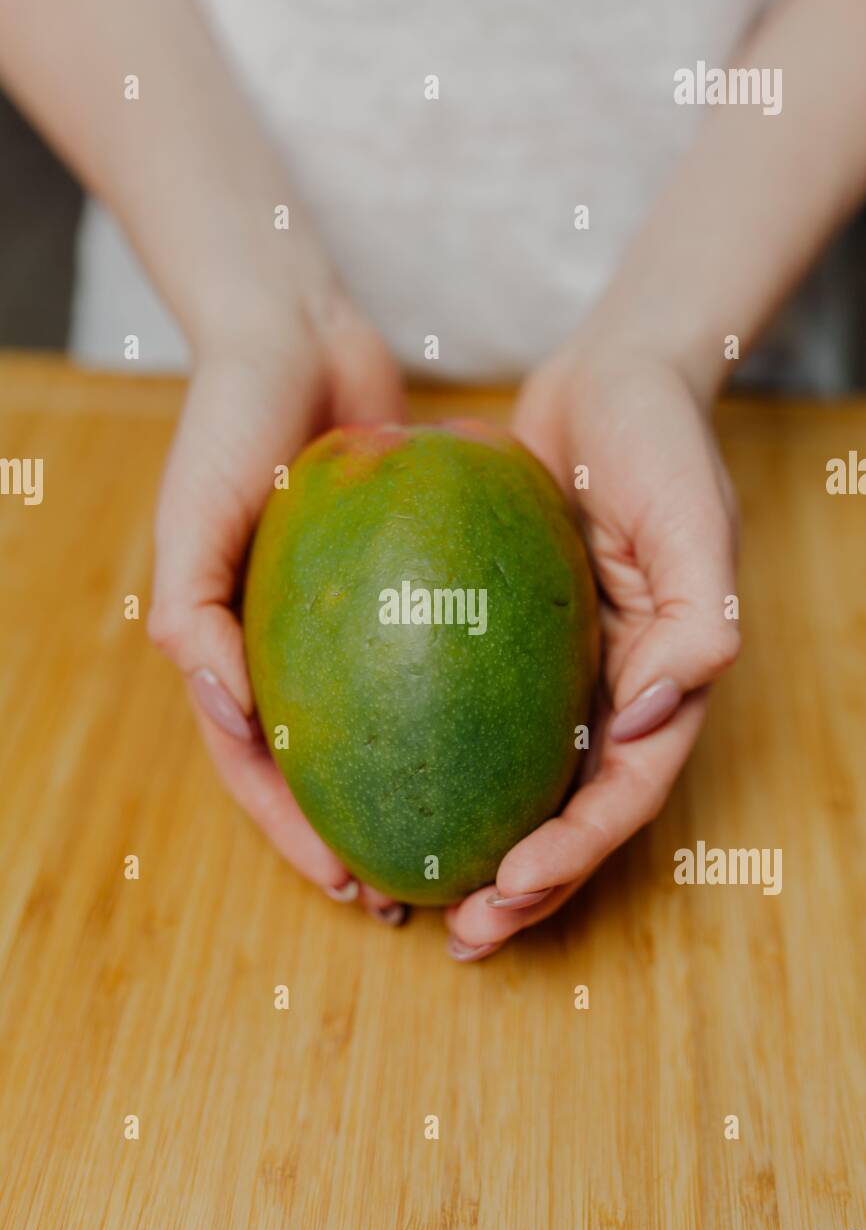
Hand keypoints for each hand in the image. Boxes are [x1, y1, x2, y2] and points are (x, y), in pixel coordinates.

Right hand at [147, 279, 408, 923]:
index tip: (348, 884)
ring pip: (384, 728)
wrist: (296, 335)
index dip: (295, 834)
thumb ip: (194, 615)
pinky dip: (460, 710)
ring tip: (464, 845)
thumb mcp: (191, 515)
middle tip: (412, 894)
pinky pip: (434, 661)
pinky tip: (506, 748)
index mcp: (230, 653)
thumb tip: (230, 718)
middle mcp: (290, 649)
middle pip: (325, 766)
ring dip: (414, 791)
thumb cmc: (228, 421)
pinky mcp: (403, 587)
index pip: (258, 768)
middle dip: (361, 837)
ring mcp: (347, 623)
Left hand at [445, 344, 740, 959]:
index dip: (576, 849)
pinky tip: (382, 794)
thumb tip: (662, 707)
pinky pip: (467, 717)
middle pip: (571, 812)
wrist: (607, 380)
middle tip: (463, 930)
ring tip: (420, 899)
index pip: (625, 788)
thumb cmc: (658, 438)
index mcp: (664, 679)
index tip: (512, 884)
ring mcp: (556, 673)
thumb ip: (696, 612)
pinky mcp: (505, 642)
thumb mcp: (692, 514)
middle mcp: (612, 691)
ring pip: (516, 784)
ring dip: (479, 850)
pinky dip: (436, 767)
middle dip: (525, 883)